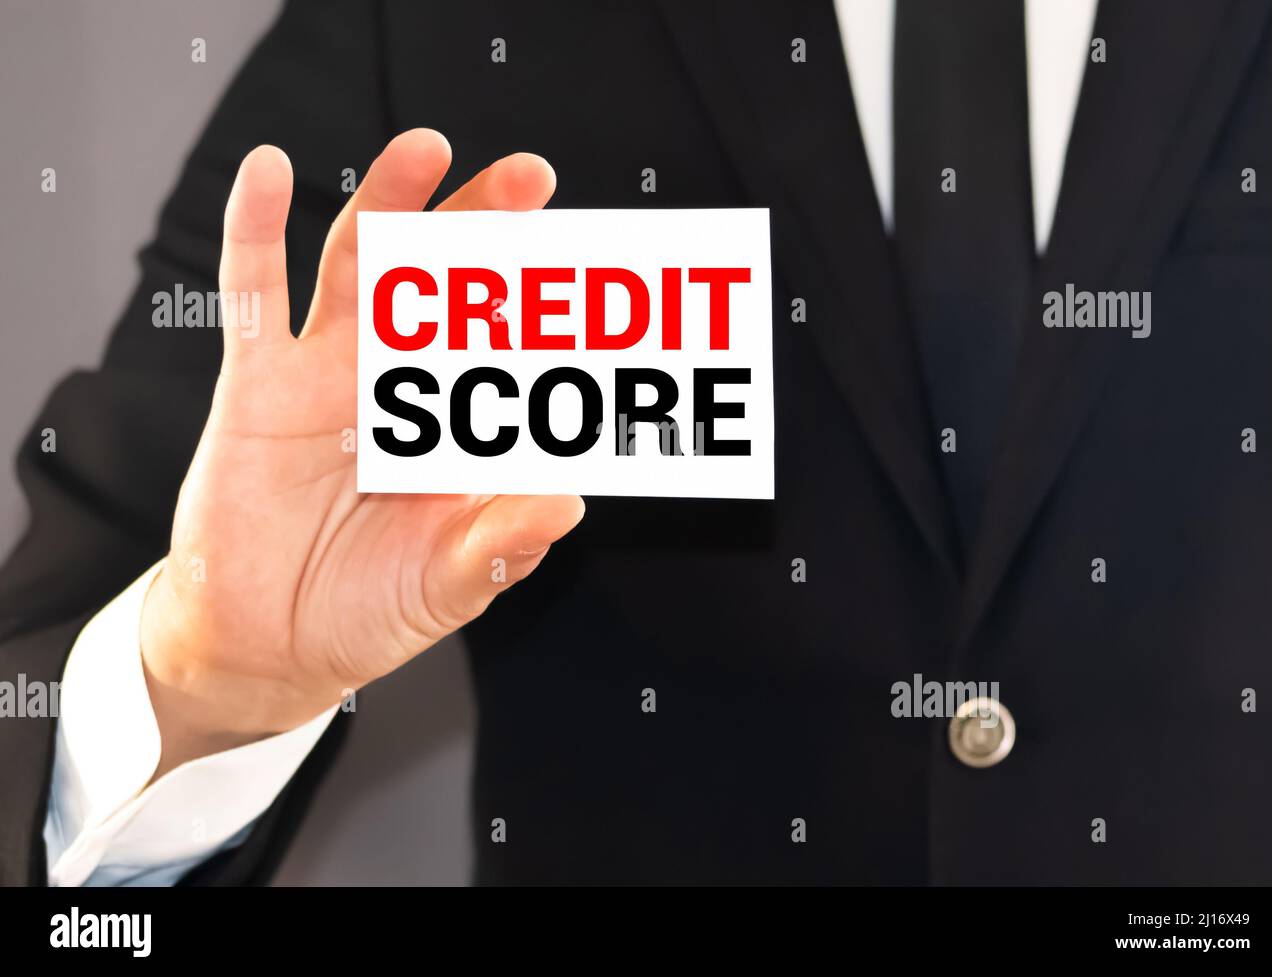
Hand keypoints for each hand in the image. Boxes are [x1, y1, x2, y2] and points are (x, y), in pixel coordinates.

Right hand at [139, 130, 584, 777]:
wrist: (270, 644)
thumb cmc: (369, 609)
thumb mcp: (450, 584)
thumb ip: (504, 544)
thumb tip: (570, 502)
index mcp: (458, 426)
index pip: (511, 351)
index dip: (547, 312)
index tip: (597, 277)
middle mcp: (400, 386)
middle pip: (444, 286)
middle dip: (486, 230)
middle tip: (532, 178)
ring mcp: (327, 376)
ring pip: (359, 270)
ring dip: (390, 206)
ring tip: (426, 149)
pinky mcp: (257, 384)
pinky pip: (254, 296)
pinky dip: (257, 231)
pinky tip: (272, 170)